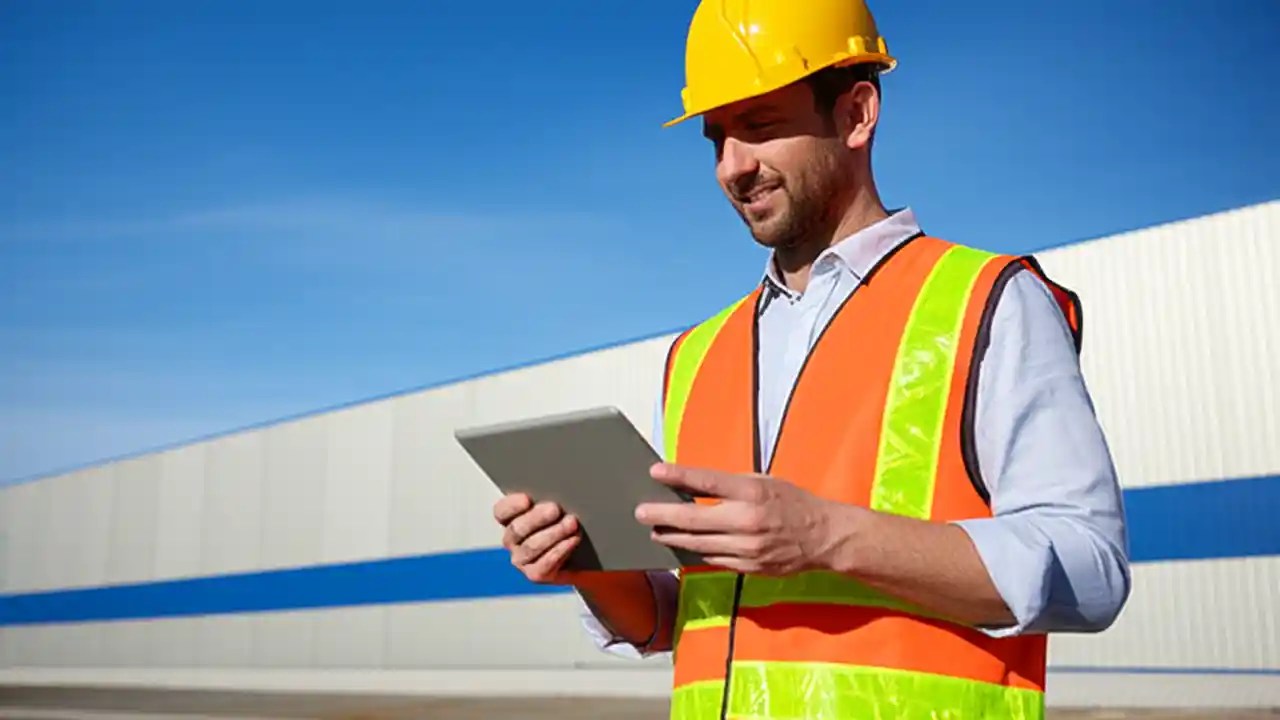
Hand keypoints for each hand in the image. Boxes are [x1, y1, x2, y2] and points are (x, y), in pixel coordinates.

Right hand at [493, 492, 580, 583]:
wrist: (585, 557)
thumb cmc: (568, 524)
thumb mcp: (558, 508)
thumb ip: (550, 499)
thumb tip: (559, 488)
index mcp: (511, 519)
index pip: (502, 511)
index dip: (512, 505)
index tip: (527, 499)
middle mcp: (512, 540)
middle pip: (517, 528)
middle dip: (537, 518)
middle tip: (556, 509)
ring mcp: (522, 560)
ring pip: (531, 546)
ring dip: (553, 533)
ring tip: (571, 523)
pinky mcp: (535, 574)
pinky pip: (544, 564)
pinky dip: (560, 550)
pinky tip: (572, 540)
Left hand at [634, 463, 846, 575]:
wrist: (823, 537)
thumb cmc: (791, 503)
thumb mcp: (763, 482)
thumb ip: (729, 485)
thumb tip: (693, 484)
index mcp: (752, 492)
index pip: (707, 482)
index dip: (678, 476)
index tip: (655, 472)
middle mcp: (747, 520)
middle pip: (694, 519)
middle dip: (662, 515)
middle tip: (641, 512)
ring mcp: (747, 547)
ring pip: (699, 544)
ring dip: (673, 537)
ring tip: (655, 531)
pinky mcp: (748, 566)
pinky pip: (714, 559)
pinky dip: (697, 551)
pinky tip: (684, 546)